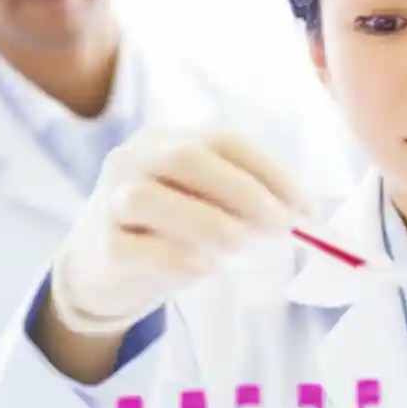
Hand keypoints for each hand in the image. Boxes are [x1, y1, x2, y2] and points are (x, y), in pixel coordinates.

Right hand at [52, 126, 309, 334]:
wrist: (101, 265)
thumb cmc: (168, 227)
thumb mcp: (202, 200)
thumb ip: (241, 199)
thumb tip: (299, 215)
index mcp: (167, 138)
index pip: (225, 141)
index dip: (270, 170)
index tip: (305, 207)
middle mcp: (134, 158)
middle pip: (188, 159)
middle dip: (244, 193)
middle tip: (282, 227)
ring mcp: (110, 200)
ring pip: (150, 198)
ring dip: (207, 222)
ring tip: (240, 246)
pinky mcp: (101, 246)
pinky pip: (135, 248)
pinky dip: (176, 258)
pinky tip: (205, 269)